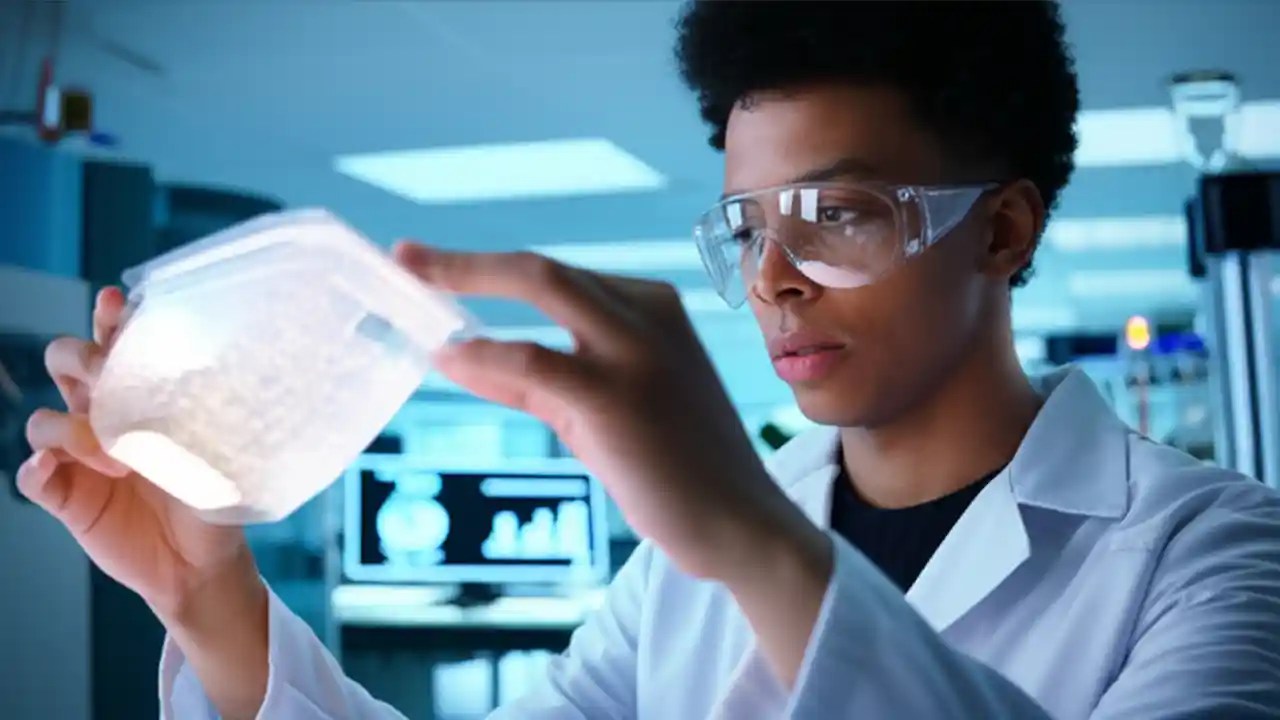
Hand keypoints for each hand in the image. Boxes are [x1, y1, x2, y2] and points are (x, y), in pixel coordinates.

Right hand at [19, 288, 256, 619]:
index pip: (114, 344)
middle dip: (78, 359)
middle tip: (107, 375)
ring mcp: (78, 457)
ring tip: (116, 459)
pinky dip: (35, 469)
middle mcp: (101, 416)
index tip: (117, 305)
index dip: (109, 320)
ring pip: (42, 420)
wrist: (202, 561)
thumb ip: (203, 414)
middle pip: (63, 364)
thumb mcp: (215, 449)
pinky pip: (31, 476)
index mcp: (140, 396)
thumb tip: (211, 374)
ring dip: (72, 430)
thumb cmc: (211, 497)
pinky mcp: (66, 497)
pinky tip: (53, 469)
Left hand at [396, 243, 815, 579]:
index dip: (489, 272)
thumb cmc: (673, 469)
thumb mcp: (599, 412)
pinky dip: (483, 354)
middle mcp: (649, 316)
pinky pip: (535, 360)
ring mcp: (637, 351)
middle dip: (466, 261)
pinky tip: (447, 356)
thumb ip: (537, 383)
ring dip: (465, 282)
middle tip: (406, 257)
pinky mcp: (618, 396)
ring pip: (543, 286)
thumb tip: (462, 357)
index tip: (437, 269)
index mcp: (653, 309)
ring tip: (411, 291)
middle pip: (544, 269)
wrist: (740, 523)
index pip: (558, 283)